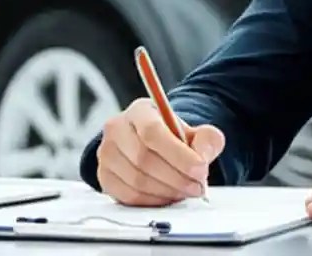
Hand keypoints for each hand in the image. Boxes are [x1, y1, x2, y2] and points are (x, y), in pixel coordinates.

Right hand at [96, 98, 225, 206]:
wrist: (151, 147)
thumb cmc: (172, 139)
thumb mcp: (195, 132)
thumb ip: (207, 140)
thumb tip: (202, 157)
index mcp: (140, 111)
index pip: (153, 132)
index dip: (178, 155)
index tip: (200, 169)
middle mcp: (116, 128)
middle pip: (144, 158)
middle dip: (176, 177)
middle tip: (198, 187)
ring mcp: (106, 154)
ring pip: (137, 180)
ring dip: (167, 191)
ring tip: (186, 191)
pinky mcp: (105, 177)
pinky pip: (129, 196)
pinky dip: (154, 200)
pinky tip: (169, 196)